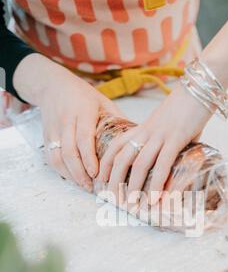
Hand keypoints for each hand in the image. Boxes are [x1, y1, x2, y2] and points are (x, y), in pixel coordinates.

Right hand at [14, 54, 122, 191]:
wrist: (52, 85)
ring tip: (83, 185)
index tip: (97, 174)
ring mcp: (54, 129)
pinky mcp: (46, 136)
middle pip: (69, 151)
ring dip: (69, 175)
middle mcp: (66, 120)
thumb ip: (118, 120)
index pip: (84, 138)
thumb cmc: (83, 96)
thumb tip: (138, 140)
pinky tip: (72, 178)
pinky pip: (50, 157)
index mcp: (83, 111)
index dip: (89, 158)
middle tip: (91, 186)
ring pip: (57, 157)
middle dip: (80, 172)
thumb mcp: (104, 102)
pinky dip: (61, 171)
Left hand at [97, 83, 211, 202]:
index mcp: (143, 128)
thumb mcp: (172, 125)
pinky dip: (158, 183)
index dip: (106, 163)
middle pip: (122, 158)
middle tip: (113, 200)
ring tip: (132, 205)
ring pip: (140, 163)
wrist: (201, 85)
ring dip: (134, 187)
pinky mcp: (176, 137)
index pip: (116, 145)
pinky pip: (163, 164)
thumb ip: (171, 142)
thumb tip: (179, 161)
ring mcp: (160, 134)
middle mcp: (147, 132)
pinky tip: (157, 198)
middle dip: (115, 181)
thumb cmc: (189, 106)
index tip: (101, 179)